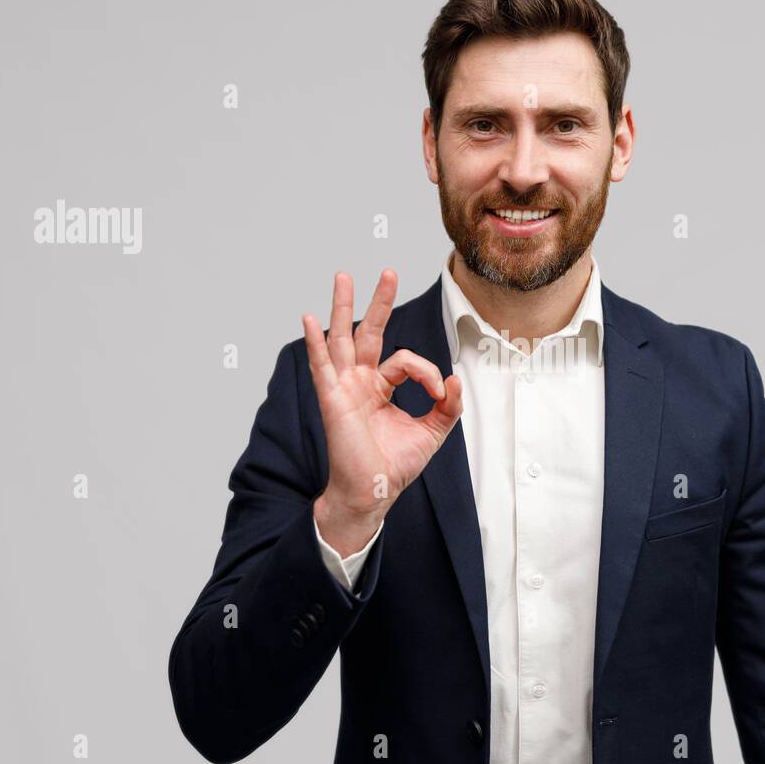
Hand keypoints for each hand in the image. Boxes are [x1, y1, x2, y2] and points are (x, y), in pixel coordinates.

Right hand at [303, 269, 461, 550]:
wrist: (374, 491)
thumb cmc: (396, 464)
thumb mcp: (433, 431)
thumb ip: (447, 405)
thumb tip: (455, 380)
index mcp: (380, 386)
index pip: (405, 360)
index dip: (428, 371)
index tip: (440, 393)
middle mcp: (360, 381)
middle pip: (368, 332)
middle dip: (379, 302)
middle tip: (388, 272)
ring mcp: (344, 388)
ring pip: (342, 339)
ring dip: (343, 307)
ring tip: (343, 276)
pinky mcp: (333, 399)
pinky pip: (322, 366)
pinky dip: (315, 342)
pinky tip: (309, 319)